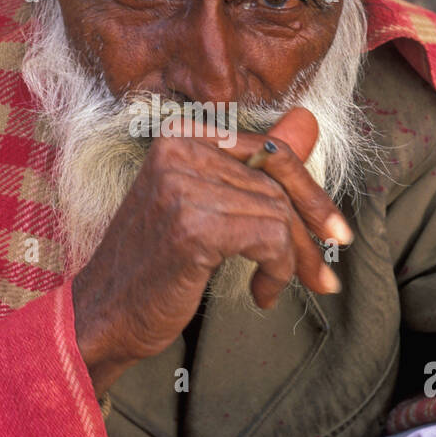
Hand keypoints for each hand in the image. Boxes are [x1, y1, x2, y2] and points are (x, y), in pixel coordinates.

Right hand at [72, 106, 352, 393]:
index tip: (333, 229)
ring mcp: (184, 186)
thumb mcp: (206, 207)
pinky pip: (270, 238)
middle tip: (324, 271)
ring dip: (290, 261)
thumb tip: (308, 122)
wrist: (102, 314)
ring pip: (278, 213)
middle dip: (308, 231)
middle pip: (277, 183)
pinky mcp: (194, 226)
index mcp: (181, 137)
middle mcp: (180, 150)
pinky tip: (260, 293)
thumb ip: (255, 166)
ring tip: (272, 287)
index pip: (268, 151)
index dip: (308, 192)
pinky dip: (277, 270)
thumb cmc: (152, 266)